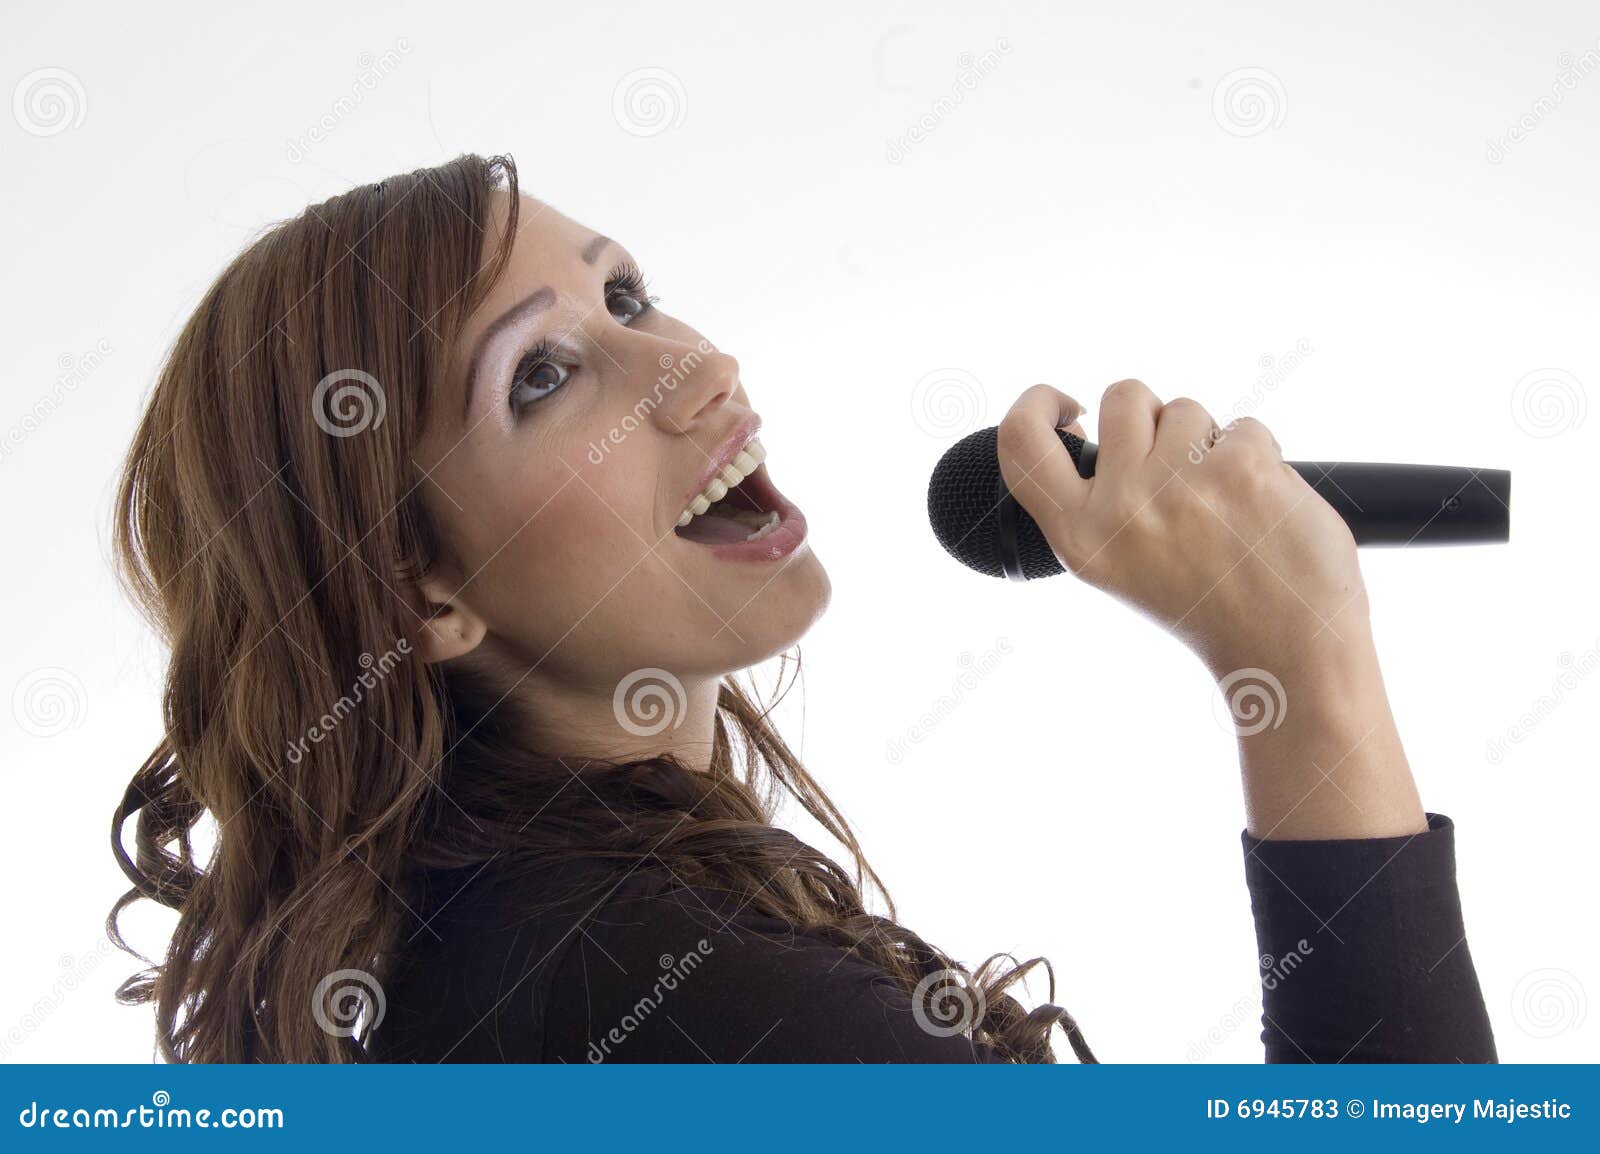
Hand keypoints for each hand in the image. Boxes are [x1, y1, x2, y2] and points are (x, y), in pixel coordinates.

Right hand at [998, 381, 1425, 837]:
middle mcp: (1119, 509)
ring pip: (1187, 408)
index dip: (1036, 403)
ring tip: (1227, 504)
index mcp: (1080, 538)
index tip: (1069, 406)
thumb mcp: (1123, 566)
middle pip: (1122, 398)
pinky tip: (1263, 509)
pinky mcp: (1240, 469)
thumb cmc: (1211, 607)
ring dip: (1210, 442)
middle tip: (1180, 469)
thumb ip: (1104, 501)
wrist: (1287, 655)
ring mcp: (1179, 485)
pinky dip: (1260, 458)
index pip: (1020, 443)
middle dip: (1155, 417)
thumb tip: (1106, 424)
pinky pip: (1245, 427)